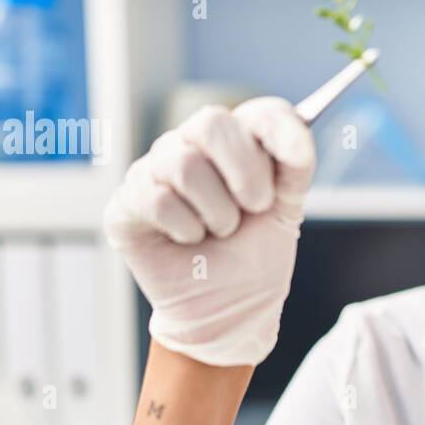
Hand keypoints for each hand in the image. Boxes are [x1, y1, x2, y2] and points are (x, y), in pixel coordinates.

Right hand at [102, 97, 315, 366]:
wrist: (230, 311)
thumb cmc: (254, 256)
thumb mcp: (287, 211)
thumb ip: (294, 167)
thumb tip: (300, 133)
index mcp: (236, 142)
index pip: (258, 113)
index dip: (279, 129)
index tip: (299, 156)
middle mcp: (191, 146)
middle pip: (210, 122)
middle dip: (244, 171)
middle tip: (255, 207)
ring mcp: (154, 171)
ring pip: (183, 164)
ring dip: (217, 211)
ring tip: (221, 232)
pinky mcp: (125, 204)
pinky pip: (156, 197)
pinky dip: (186, 228)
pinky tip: (191, 241)